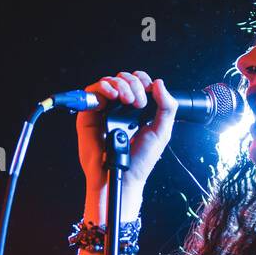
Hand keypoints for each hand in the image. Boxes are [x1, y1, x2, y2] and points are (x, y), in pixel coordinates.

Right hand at [76, 71, 178, 193]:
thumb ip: (167, 107)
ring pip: (108, 81)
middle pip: (123, 78)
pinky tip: (113, 96)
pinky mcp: (89, 115)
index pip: (137, 83)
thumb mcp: (162, 132)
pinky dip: (103, 87)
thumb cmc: (140, 161)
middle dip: (133, 84)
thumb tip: (159, 84)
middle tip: (138, 103)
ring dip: (120, 85)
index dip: (142, 80)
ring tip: (127, 101)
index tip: (148, 89)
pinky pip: (92, 91)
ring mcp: (104, 110)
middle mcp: (119, 108)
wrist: (124, 176)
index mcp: (136, 110)